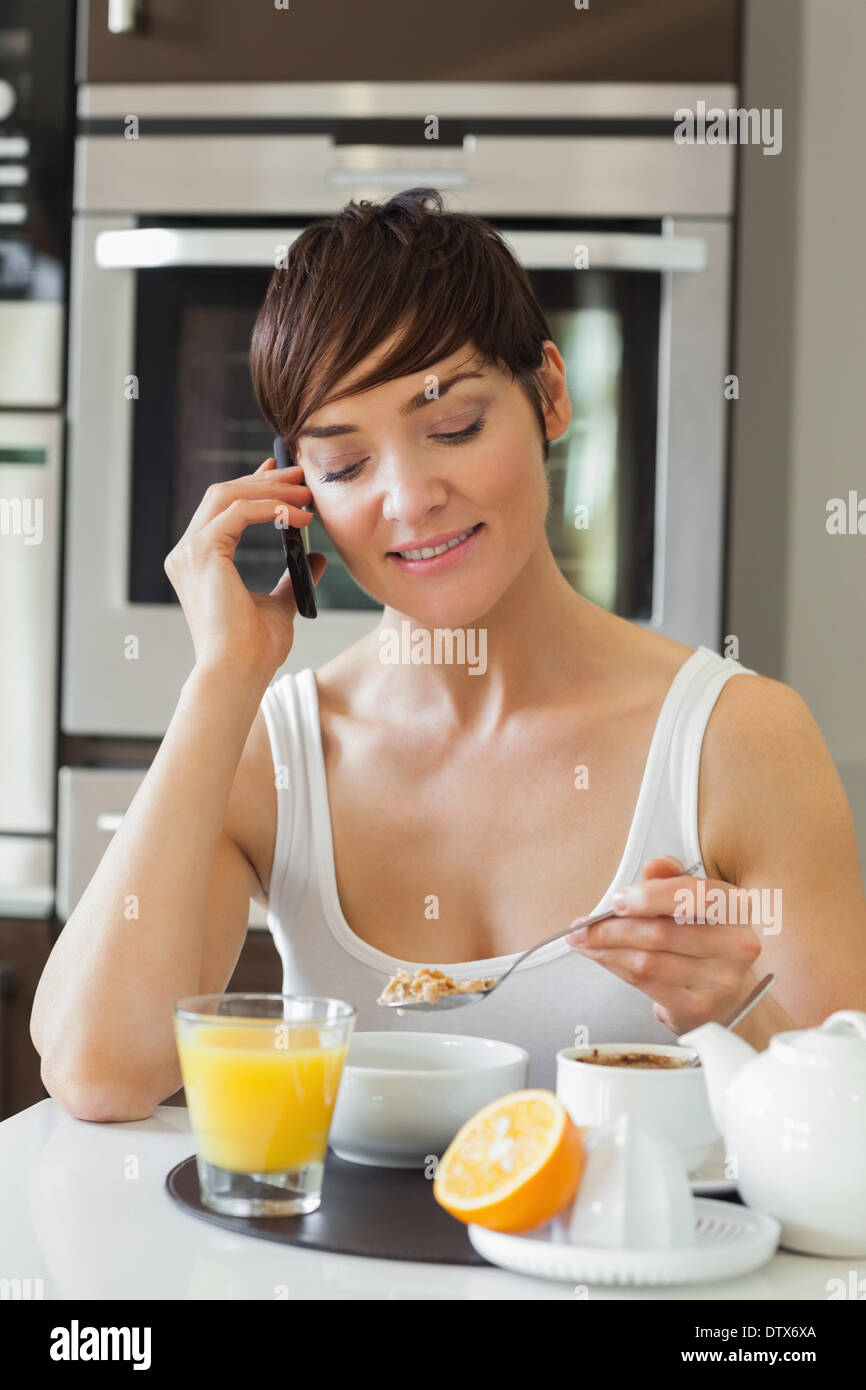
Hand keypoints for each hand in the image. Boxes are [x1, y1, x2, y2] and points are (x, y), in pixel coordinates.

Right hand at [164, 455, 326, 675]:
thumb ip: (292, 580)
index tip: (284, 474)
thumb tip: (316, 559)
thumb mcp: (279, 606)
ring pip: (229, 495)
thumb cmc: (254, 650)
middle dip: (265, 480)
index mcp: (198, 562)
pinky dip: (272, 508)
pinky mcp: (202, 552)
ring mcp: (189, 551)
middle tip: (301, 474)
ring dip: (271, 489)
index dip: (254, 485)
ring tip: (307, 492)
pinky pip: (239, 512)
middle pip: (224, 494)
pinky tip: (301, 518)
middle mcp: (187, 553)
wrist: (238, 672)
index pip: (223, 508)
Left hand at [565, 856, 761, 1033]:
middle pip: (661, 933)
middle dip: (613, 928)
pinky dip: (615, 967)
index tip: (617, 900)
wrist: (726, 992)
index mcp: (737, 908)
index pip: (694, 895)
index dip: (650, 896)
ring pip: (647, 960)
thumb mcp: (693, 901)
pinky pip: (645, 983)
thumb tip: (654, 867)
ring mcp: (721, 980)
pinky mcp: (699, 1007)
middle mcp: (737, 945)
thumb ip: (672, 879)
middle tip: (583, 925)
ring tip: (584, 940)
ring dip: (606, 949)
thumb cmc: (705, 938)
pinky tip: (602, 957)